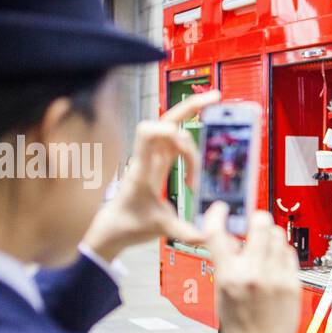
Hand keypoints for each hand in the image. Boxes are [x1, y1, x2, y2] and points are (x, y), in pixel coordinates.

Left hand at [81, 89, 220, 263]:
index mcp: (143, 169)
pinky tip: (207, 135)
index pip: (146, 133)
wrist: (114, 227)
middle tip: (216, 98)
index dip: (166, 128)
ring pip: (174, 129)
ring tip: (217, 117)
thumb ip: (185, 231)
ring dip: (195, 122)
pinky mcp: (161, 163)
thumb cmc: (130, 224)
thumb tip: (209, 234)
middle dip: (190, 107)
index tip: (184, 137)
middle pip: (166, 120)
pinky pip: (177, 143)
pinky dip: (193, 137)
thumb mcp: (160, 229)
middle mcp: (148, 158)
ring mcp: (155, 158)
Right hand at [201, 204, 301, 332]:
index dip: (217, 214)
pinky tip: (276, 261)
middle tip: (253, 222)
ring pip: (278, 235)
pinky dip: (282, 252)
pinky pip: (290, 254)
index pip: (217, 233)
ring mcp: (277, 278)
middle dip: (255, 219)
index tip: (222, 209)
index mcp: (229, 277)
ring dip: (270, 234)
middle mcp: (254, 274)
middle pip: (259, 223)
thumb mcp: (221, 294)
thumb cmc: (240, 328)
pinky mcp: (294, 283)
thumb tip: (231, 240)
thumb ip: (225, 265)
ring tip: (265, 245)